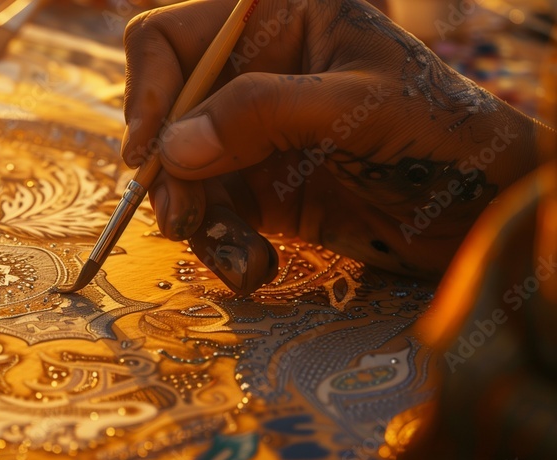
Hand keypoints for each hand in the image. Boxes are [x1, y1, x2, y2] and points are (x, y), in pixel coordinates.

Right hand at [122, 0, 553, 291]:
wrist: (481, 212)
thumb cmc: (438, 136)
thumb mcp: (354, 108)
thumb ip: (260, 113)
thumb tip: (171, 147)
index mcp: (275, 22)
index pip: (170, 41)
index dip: (146, 92)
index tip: (148, 153)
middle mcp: (253, 75)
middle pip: (164, 116)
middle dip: (169, 174)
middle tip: (184, 219)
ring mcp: (253, 138)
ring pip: (180, 176)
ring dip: (197, 221)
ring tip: (238, 257)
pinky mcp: (260, 192)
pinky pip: (211, 215)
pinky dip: (222, 245)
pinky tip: (254, 267)